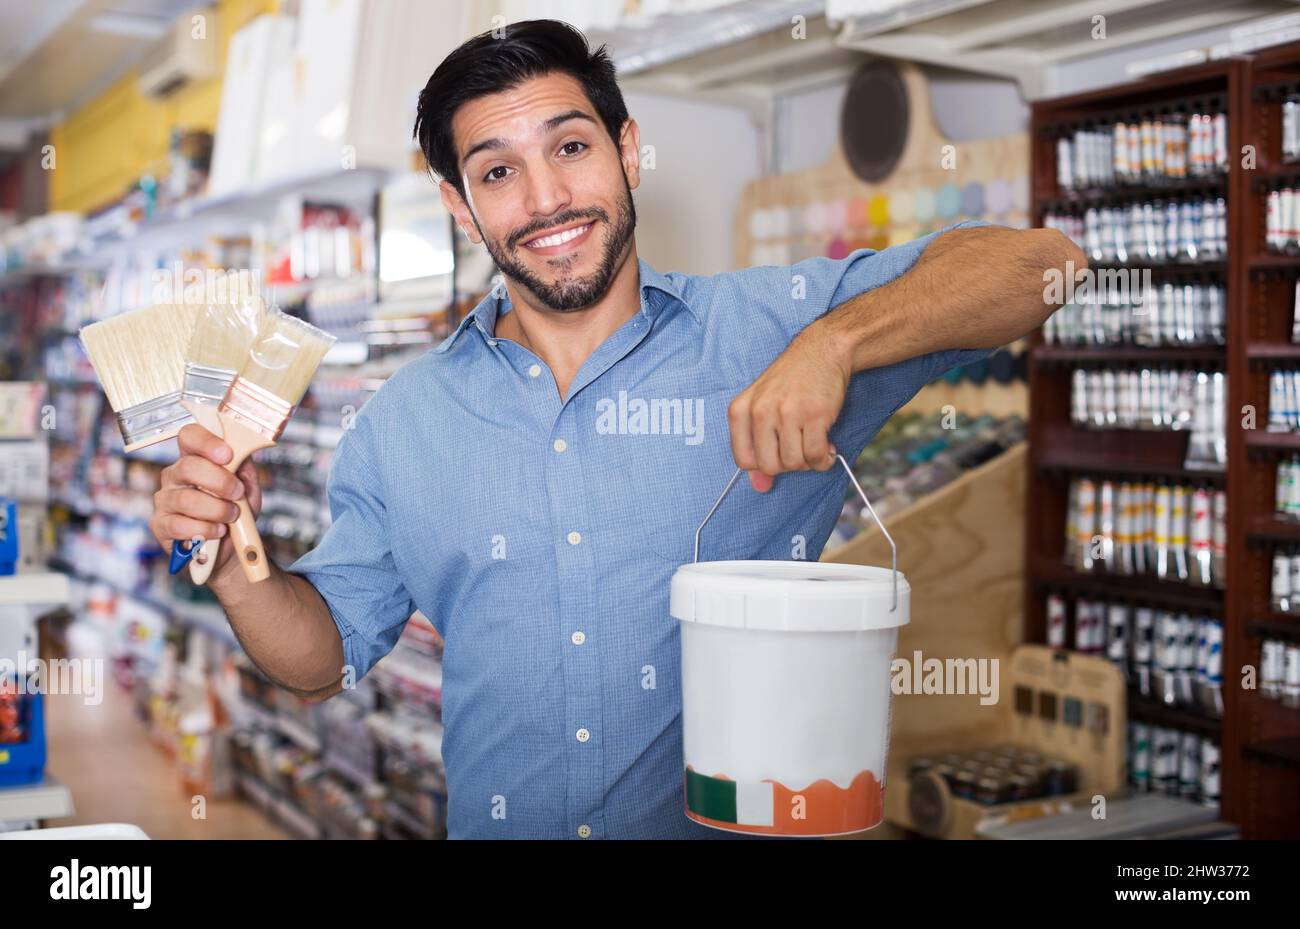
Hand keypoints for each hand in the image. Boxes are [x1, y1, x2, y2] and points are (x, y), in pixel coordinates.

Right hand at [150, 422, 262, 576]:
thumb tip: (244, 447)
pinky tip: (217, 532)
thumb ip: (244, 467)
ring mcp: (164, 500)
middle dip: (220, 481)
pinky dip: (205, 530)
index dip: (206, 442)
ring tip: (231, 517)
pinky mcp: (160, 525)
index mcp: (195, 459)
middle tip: (237, 493)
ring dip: (217, 510)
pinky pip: (180, 525)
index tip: (227, 454)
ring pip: (187, 499)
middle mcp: (175, 476)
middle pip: (189, 467)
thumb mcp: (248, 487)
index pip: (189, 436)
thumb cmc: (236, 514)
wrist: (231, 550)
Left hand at [727, 323, 852, 491]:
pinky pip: (816, 456)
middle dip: (788, 465)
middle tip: (799, 449)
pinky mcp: (814, 415)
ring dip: (808, 462)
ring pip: (794, 463)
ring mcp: (787, 413)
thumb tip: (759, 487)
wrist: (821, 351)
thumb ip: (758, 446)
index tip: (778, 454)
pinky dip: (824, 460)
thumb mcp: (763, 407)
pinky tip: (827, 447)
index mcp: (740, 410)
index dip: (764, 464)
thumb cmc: (790, 382)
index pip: (743, 460)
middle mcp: (760, 412)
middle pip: (769, 466)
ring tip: (814, 445)